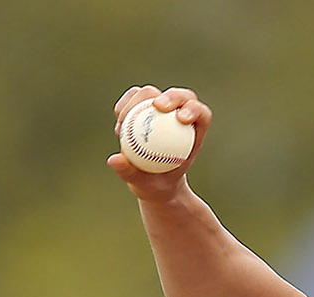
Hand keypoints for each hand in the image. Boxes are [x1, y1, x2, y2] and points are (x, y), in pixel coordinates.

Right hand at [108, 85, 210, 199]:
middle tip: (155, 107)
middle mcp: (179, 115)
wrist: (153, 182)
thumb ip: (131, 173)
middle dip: (169, 97)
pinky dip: (123, 108)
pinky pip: (131, 100)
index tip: (181, 118)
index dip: (193, 109)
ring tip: (124, 128)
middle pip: (179, 95)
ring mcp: (161, 110)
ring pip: (150, 93)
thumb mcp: (145, 185)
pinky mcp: (143, 108)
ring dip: (135, 103)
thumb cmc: (156, 186)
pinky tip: (119, 128)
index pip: (199, 112)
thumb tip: (114, 159)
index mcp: (194, 132)